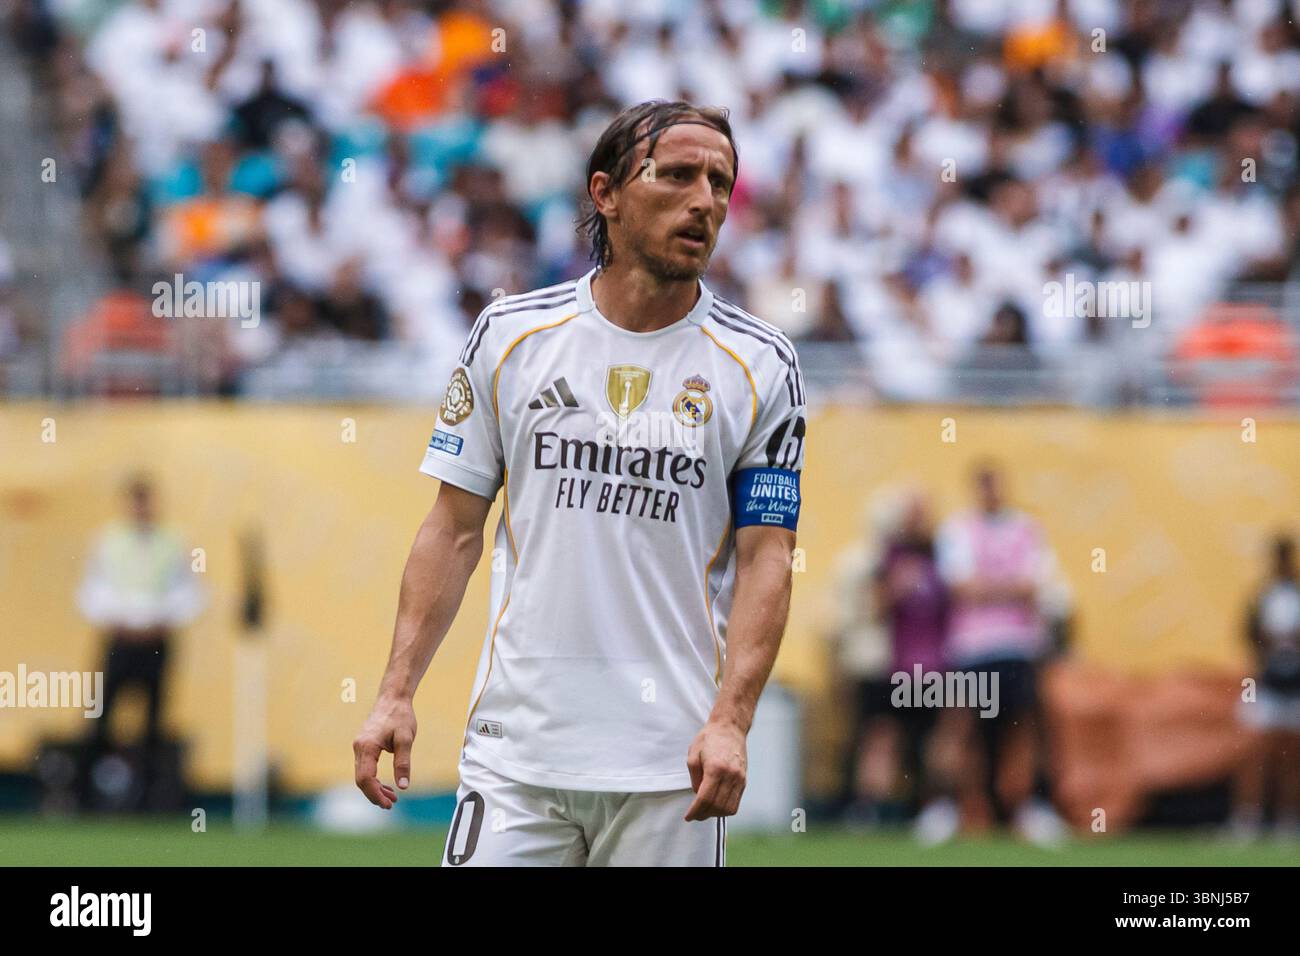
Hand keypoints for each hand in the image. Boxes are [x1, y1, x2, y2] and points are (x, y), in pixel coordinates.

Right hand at [352, 694, 416, 809]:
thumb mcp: (406, 739)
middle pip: (361, 780)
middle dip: (374, 795)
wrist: (393, 698)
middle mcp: (359, 748)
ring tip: (392, 799)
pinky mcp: (363, 746)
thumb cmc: (400, 716)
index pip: (366, 778)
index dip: (375, 794)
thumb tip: (403, 787)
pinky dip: (374, 779)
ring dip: (375, 788)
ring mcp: (359, 747)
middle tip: (391, 805)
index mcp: (367, 746)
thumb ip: (403, 762)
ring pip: (362, 775)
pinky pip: (365, 768)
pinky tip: (387, 786)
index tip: (388, 804)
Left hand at [684, 720, 746, 820]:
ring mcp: (740, 779)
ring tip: (705, 811)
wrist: (730, 728)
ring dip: (715, 814)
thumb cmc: (709, 739)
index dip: (695, 811)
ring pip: (729, 808)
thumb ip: (694, 779)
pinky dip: (725, 809)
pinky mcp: (744, 780)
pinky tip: (716, 806)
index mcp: (716, 768)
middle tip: (695, 815)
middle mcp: (730, 775)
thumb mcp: (693, 755)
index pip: (705, 799)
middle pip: (717, 806)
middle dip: (704, 814)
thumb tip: (698, 796)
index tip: (688, 816)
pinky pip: (736, 802)